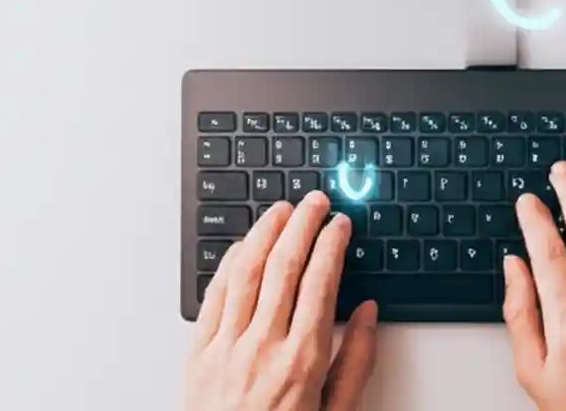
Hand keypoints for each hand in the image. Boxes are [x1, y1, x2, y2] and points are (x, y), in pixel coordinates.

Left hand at [185, 192, 378, 410]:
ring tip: (281, 211)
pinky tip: (243, 248)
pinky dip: (230, 263)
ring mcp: (226, 348)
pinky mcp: (197, 354)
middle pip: (284, 266)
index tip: (340, 225)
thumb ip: (356, 363)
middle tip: (315, 201)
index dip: (332, 245)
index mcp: (303, 362)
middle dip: (303, 225)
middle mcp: (263, 347)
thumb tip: (367, 314)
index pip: (320, 282)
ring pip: (246, 271)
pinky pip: (214, 295)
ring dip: (265, 233)